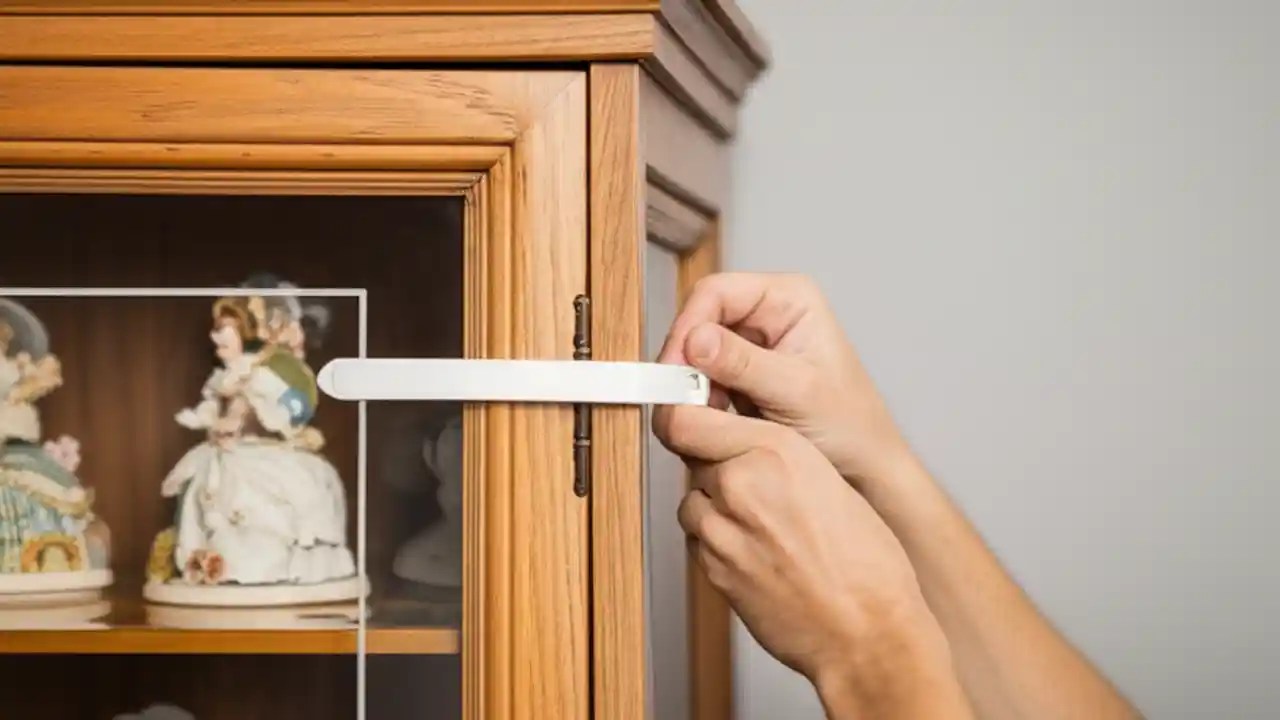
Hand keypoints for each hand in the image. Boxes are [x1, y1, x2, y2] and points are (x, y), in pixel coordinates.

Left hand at [653, 403, 966, 716]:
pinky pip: (698, 540)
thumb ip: (779, 457)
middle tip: (742, 483)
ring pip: (691, 500)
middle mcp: (741, 483)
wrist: (867, 634)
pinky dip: (717, 541)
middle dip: (709, 463)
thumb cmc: (867, 567)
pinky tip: (755, 552)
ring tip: (758, 525)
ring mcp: (721, 529)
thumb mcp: (830, 481)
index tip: (685, 417)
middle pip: (688, 456)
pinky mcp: (712, 569)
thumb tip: (747, 445)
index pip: (687, 417)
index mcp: (777, 451)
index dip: (682, 416)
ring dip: (712, 506)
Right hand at [658, 273, 911, 494]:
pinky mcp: (739, 378)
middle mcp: (766, 314)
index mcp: (788, 299)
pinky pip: (701, 381)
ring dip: (690, 385)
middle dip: (686, 361)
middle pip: (700, 321)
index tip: (675, 368)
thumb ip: (744, 364)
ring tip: (698, 416)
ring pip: (695, 354)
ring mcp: (751, 347)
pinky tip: (710, 423)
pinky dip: (698, 402)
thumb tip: (695, 341)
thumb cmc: (851, 426)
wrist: (865, 471)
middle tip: (678, 398)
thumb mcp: (797, 391)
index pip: (715, 292)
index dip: (688, 326)